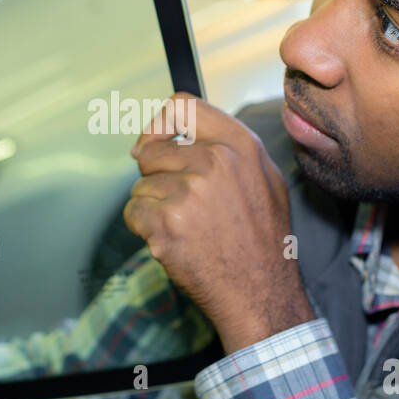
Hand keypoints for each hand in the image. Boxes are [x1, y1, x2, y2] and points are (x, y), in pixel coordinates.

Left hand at [124, 93, 314, 351]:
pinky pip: (133, 212)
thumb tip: (180, 130)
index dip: (160, 123)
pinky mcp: (166, 222)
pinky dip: (145, 228)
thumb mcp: (264, 178)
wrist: (260, 292)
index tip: (153, 142)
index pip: (182, 106)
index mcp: (240, 145)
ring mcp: (189, 192)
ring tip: (187, 228)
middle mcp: (214, 161)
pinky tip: (174, 242)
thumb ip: (227, 147)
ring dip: (153, 207)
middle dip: (155, 176)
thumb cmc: (262, 239)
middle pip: (151, 150)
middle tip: (180, 204)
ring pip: (141, 186)